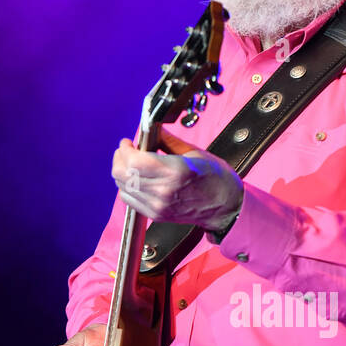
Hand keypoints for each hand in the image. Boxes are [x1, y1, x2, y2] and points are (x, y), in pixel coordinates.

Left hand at [112, 138, 243, 232]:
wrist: (225, 207)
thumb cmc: (215, 178)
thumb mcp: (194, 152)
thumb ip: (167, 140)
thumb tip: (150, 130)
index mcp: (175, 172)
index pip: (134, 161)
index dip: (125, 149)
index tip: (128, 142)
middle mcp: (164, 191)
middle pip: (123, 175)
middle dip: (120, 159)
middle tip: (126, 151)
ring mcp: (159, 206)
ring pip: (123, 188)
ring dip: (122, 173)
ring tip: (132, 164)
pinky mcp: (156, 215)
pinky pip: (129, 200)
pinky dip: (127, 187)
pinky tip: (136, 179)